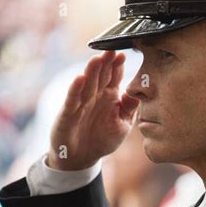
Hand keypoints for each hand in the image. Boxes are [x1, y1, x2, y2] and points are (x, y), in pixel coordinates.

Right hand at [48, 51, 139, 170]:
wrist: (80, 158)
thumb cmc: (102, 140)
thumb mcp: (122, 125)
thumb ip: (130, 109)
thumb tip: (137, 91)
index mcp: (109, 96)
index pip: (114, 77)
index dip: (118, 66)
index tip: (124, 55)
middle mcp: (95, 96)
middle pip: (100, 76)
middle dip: (105, 63)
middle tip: (112, 49)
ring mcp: (80, 103)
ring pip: (87, 85)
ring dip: (91, 72)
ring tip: (97, 59)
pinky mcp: (68, 114)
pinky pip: (72, 100)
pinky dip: (75, 90)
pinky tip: (80, 79)